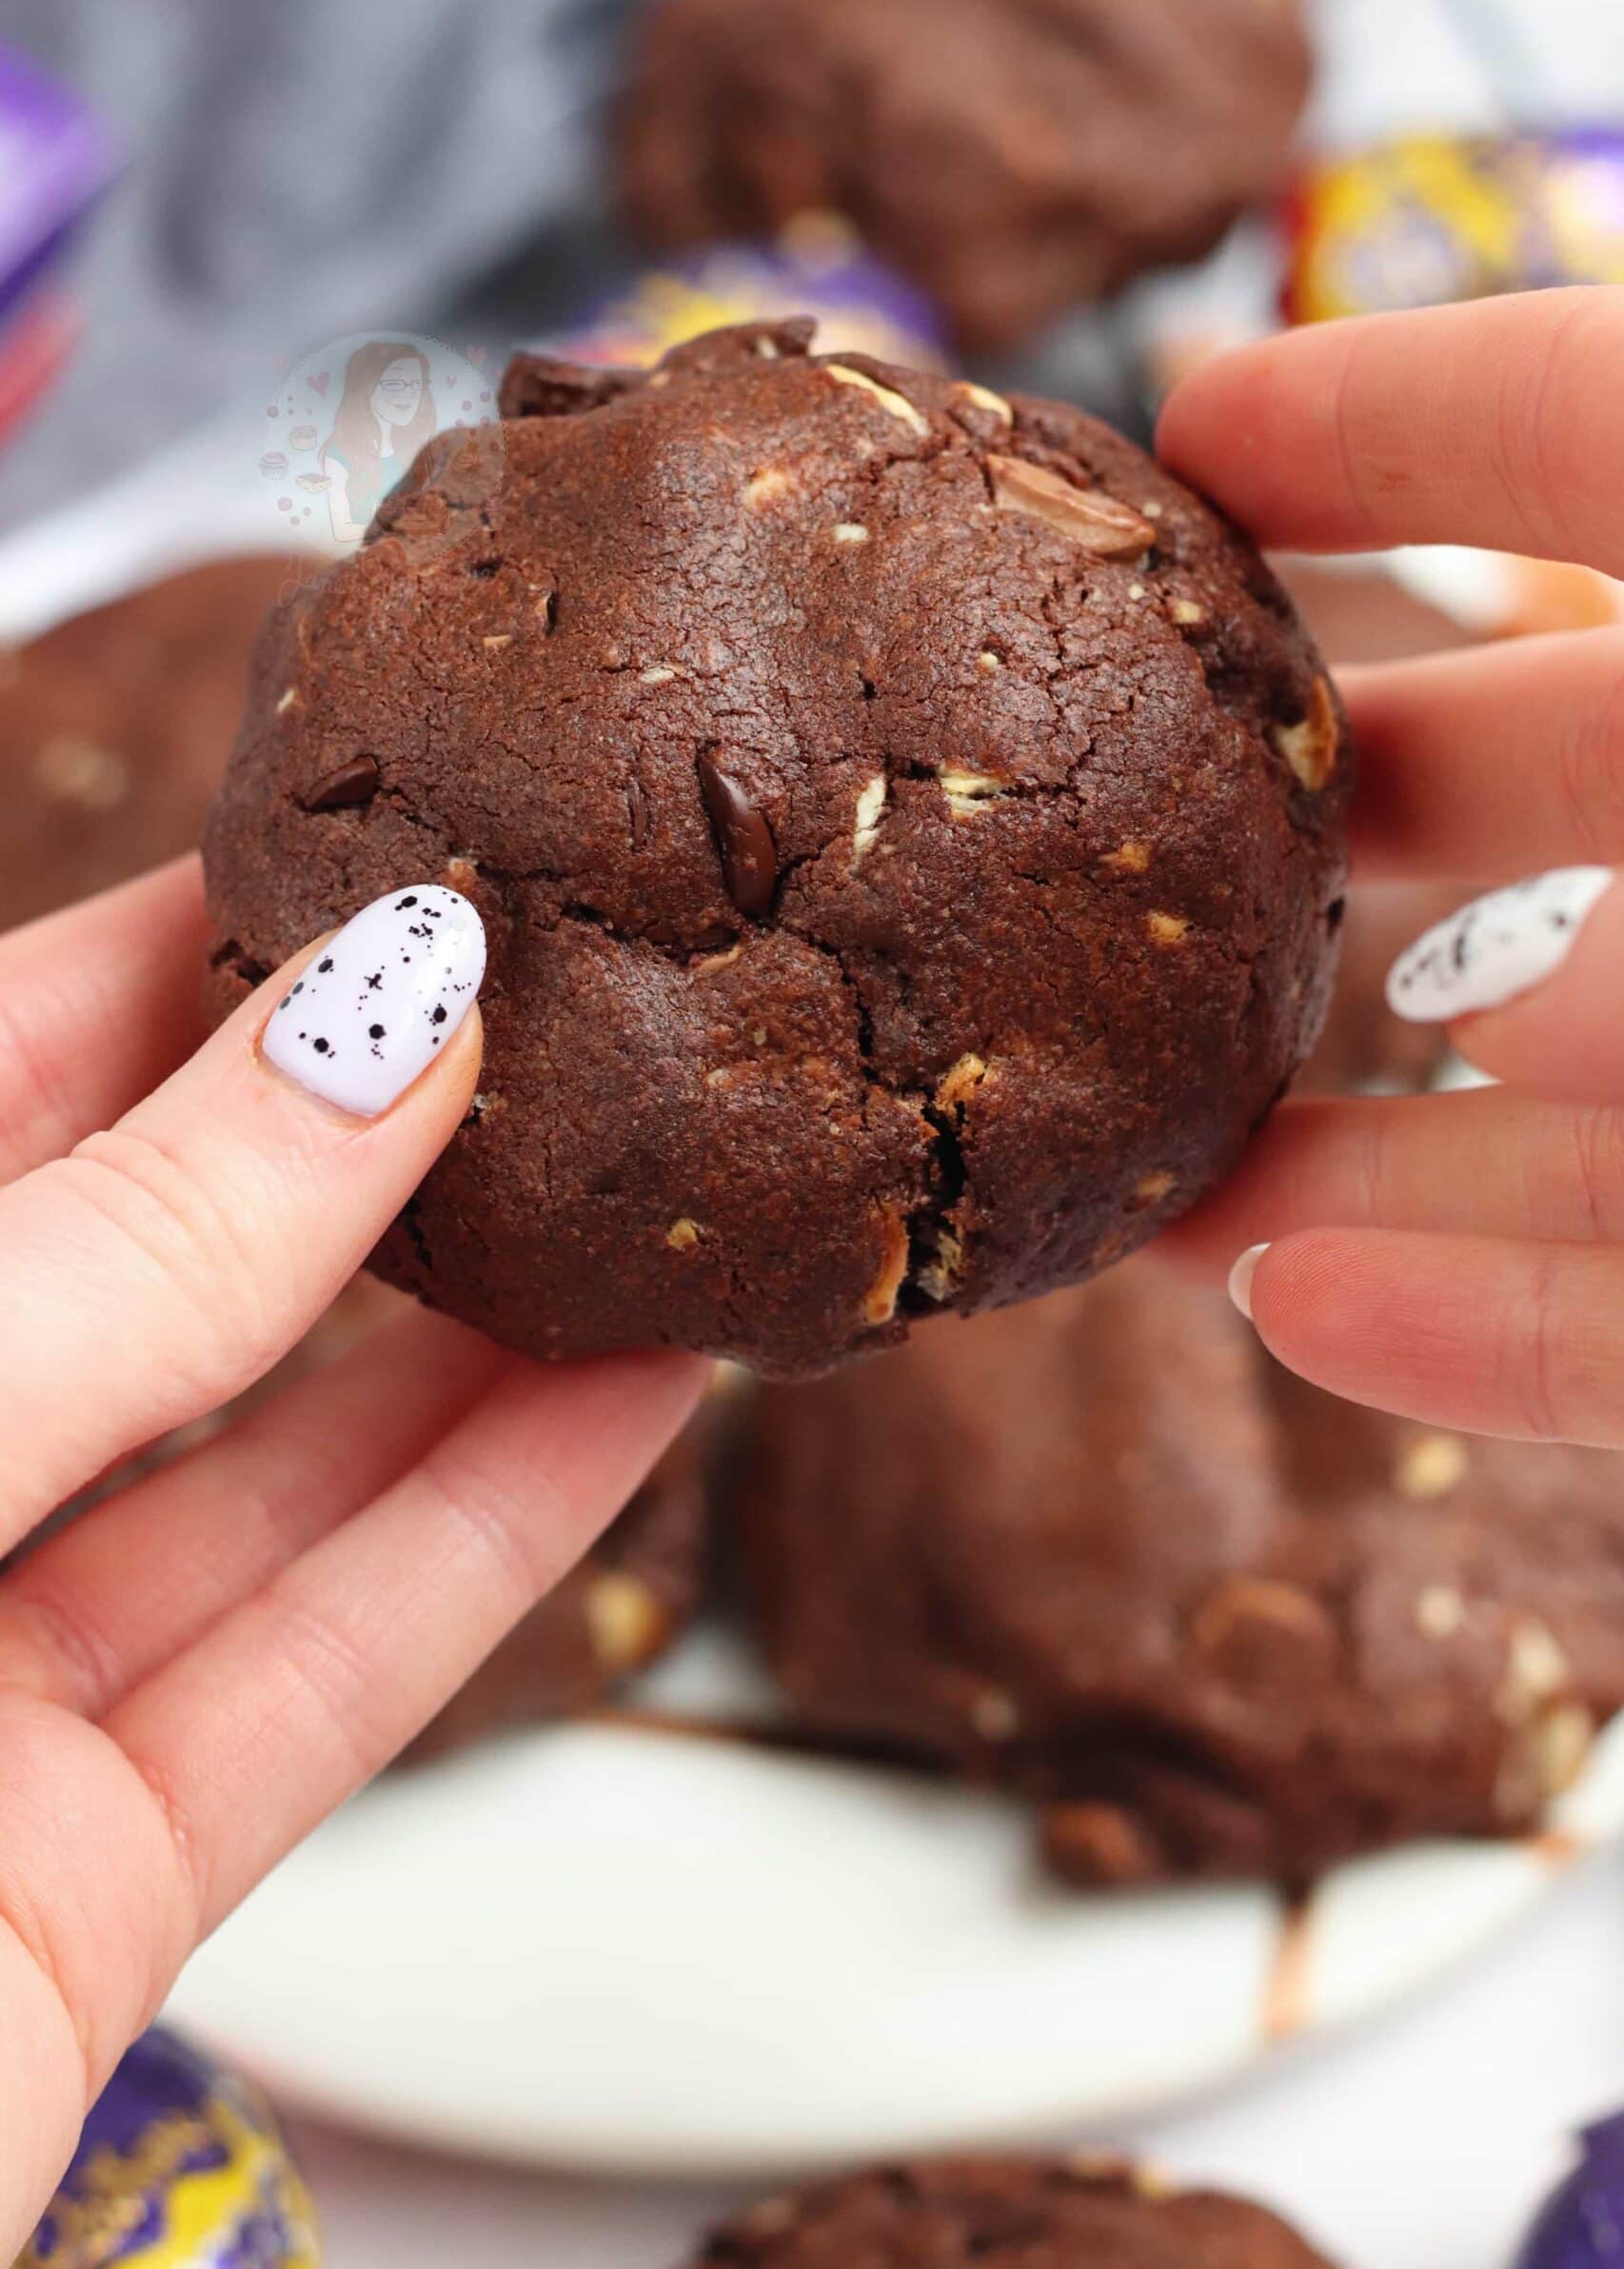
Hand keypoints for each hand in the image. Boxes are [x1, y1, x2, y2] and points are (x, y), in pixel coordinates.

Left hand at [0, 860, 702, 2250]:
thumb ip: (134, 1256)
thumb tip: (378, 1016)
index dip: (183, 954)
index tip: (384, 849)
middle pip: (149, 1271)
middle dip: (365, 1138)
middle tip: (568, 1003)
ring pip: (265, 1469)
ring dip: (479, 1334)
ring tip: (660, 1180)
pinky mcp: (89, 1887)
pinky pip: (322, 1663)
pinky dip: (490, 1529)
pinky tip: (638, 1391)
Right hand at [1156, 286, 1623, 1448]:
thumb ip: (1622, 649)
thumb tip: (1459, 912)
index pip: (1603, 442)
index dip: (1401, 417)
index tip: (1185, 430)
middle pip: (1557, 790)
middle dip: (1324, 815)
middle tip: (1101, 827)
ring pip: (1584, 1120)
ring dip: (1350, 1141)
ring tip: (1136, 1165)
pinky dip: (1496, 1336)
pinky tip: (1307, 1305)